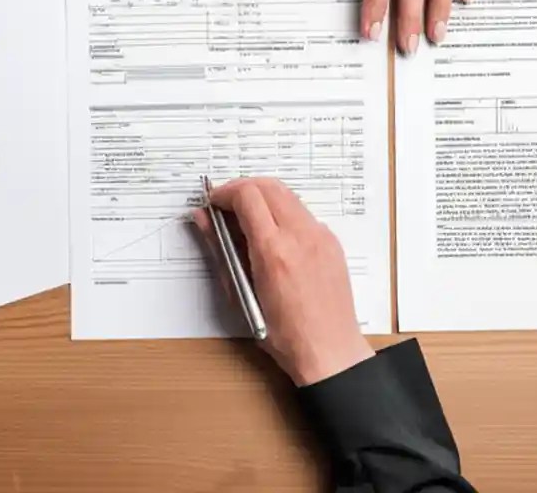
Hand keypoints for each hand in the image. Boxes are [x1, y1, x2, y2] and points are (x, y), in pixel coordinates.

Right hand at [193, 178, 373, 385]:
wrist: (329, 350)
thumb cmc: (283, 334)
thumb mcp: (241, 293)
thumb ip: (220, 250)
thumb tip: (204, 220)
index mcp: (274, 251)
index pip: (247, 196)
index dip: (225, 193)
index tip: (213, 202)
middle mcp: (301, 236)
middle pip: (268, 186)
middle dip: (242, 188)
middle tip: (226, 205)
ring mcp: (321, 236)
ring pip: (287, 195)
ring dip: (263, 198)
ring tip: (246, 220)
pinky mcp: (332, 242)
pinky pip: (303, 213)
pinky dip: (282, 213)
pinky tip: (273, 235)